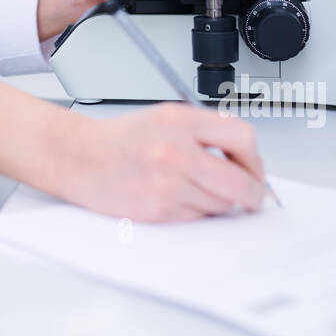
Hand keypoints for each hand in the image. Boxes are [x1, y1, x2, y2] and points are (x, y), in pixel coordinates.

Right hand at [56, 103, 266, 221]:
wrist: (80, 157)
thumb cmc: (122, 139)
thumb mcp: (167, 117)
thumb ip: (207, 131)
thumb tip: (246, 160)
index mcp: (181, 121)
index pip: (241, 137)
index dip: (254, 158)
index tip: (252, 167)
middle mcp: (175, 151)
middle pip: (240, 183)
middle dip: (252, 193)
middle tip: (251, 194)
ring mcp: (167, 184)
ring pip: (221, 205)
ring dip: (219, 202)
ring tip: (197, 187)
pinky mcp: (159, 210)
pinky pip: (198, 218)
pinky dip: (195, 212)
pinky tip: (176, 196)